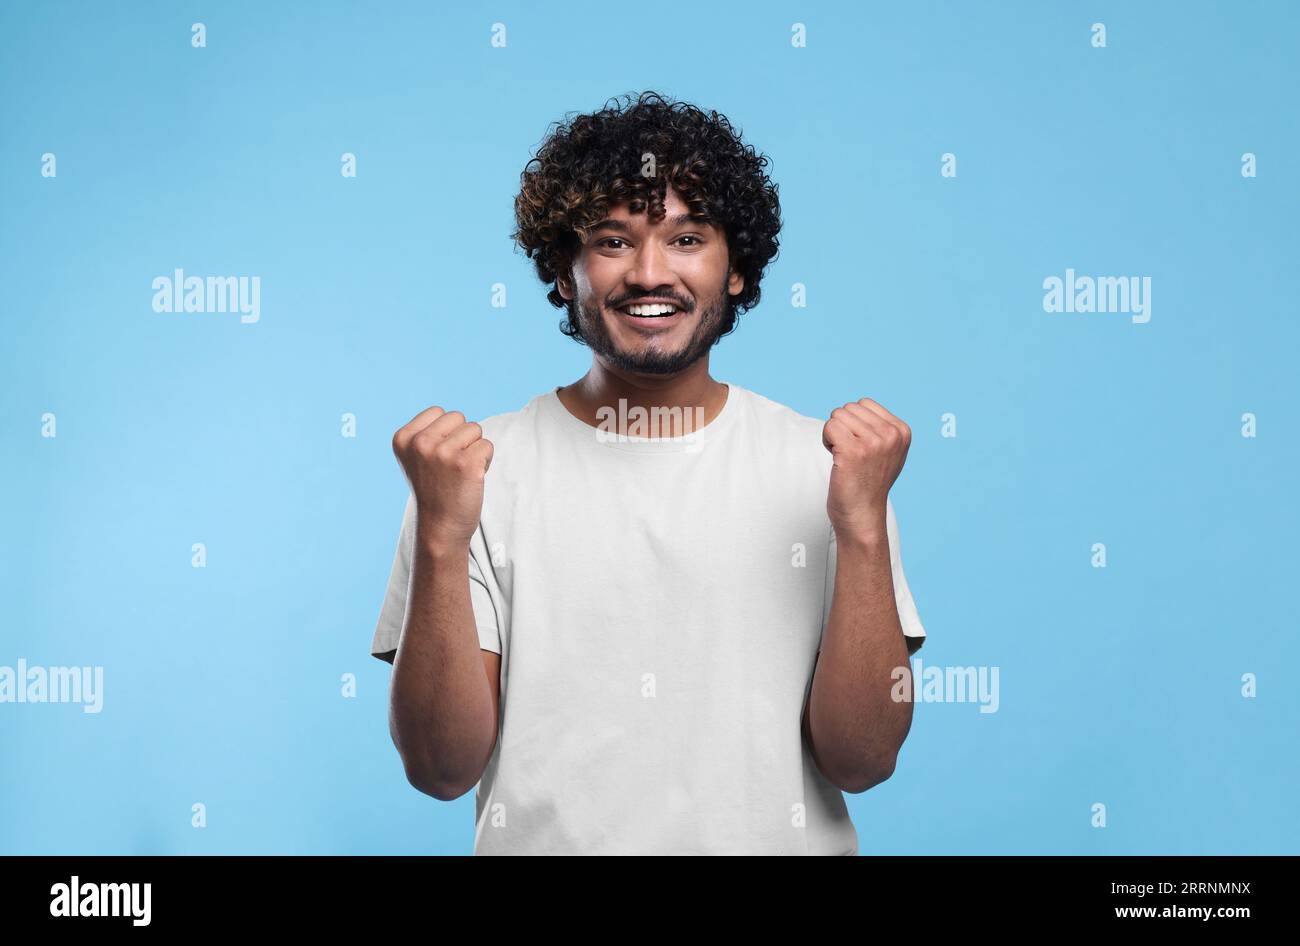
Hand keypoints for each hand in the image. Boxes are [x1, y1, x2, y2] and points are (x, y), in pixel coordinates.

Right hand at [391, 406, 493, 550]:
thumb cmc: (433, 488)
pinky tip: (471, 478)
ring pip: (475, 429)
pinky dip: (485, 461)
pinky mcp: (466, 464)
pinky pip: (487, 446)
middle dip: (461, 438)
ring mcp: (443, 453)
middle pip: (458, 417)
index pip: (438, 412)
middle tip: (451, 466)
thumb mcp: (416, 457)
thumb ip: (427, 432)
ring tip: (460, 472)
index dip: (445, 432)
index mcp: (404, 438)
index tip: (437, 458)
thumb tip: (454, 416)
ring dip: (474, 449)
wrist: (440, 526)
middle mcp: (420, 443)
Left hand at [822, 398, 910, 542]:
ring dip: (834, 435)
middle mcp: (891, 435)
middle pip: (849, 408)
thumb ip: (881, 428)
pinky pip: (829, 427)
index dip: (854, 423)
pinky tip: (836, 458)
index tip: (861, 447)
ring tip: (844, 457)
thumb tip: (860, 405)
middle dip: (843, 428)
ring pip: (837, 415)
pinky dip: (826, 440)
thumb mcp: (887, 452)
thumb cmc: (869, 483)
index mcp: (902, 431)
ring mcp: (873, 442)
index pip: (865, 404)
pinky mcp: (853, 451)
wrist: (863, 515)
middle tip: (850, 454)